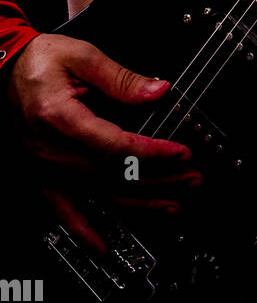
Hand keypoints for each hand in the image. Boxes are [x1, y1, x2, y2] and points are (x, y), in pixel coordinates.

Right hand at [3, 34, 201, 253]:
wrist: (5, 70)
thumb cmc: (40, 60)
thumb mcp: (83, 57)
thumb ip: (121, 78)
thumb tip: (158, 91)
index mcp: (61, 117)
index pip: (116, 144)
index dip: (151, 153)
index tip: (180, 154)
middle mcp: (52, 149)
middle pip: (114, 173)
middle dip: (158, 180)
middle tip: (191, 179)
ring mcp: (47, 166)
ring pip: (99, 193)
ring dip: (138, 203)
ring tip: (172, 205)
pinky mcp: (44, 174)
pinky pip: (64, 210)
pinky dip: (84, 231)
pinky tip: (103, 246)